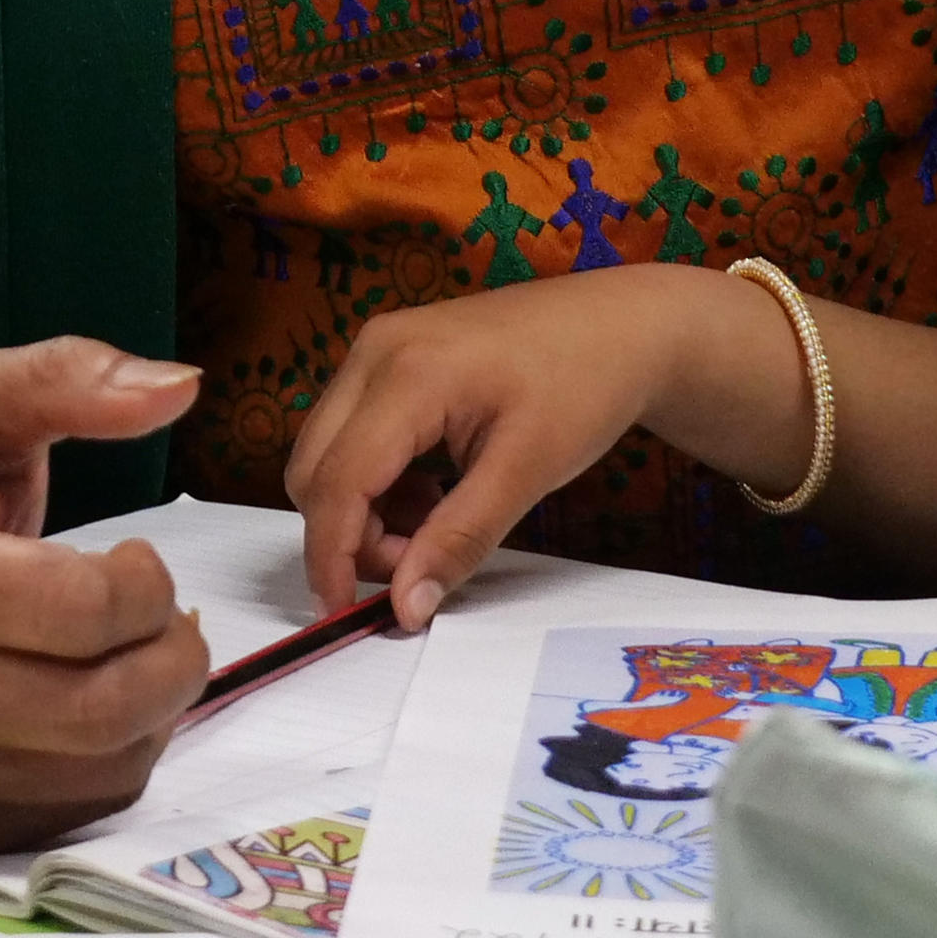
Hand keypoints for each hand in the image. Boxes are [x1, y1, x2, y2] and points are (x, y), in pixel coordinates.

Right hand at [0, 337, 212, 858]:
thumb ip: (65, 379)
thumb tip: (182, 386)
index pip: (75, 610)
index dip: (145, 586)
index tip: (141, 564)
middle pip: (96, 707)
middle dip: (172, 661)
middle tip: (171, 626)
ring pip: (98, 770)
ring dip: (154, 714)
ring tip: (135, 663)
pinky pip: (74, 816)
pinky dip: (114, 765)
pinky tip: (93, 715)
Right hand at [285, 267, 787, 628]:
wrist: (622, 324)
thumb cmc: (585, 383)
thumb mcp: (527, 471)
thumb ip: (459, 540)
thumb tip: (405, 606)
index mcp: (408, 372)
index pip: (336, 481)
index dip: (332, 556)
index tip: (347, 613)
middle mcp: (375, 351)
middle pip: (314, 469)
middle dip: (350, 535)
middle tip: (417, 566)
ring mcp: (378, 349)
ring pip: (328, 456)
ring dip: (364, 511)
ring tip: (437, 526)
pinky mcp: (389, 358)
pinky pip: (352, 436)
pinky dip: (378, 483)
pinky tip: (435, 493)